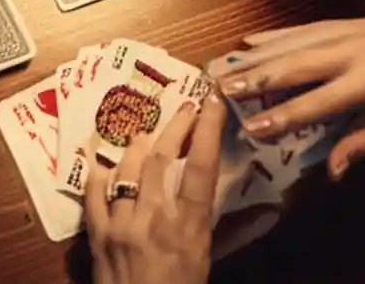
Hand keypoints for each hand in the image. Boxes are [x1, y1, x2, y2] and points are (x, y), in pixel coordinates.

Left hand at [85, 94, 225, 283]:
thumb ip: (236, 232)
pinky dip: (100, 170)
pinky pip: (94, 191)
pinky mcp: (96, 234)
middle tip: (186, 104)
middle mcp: (154, 219)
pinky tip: (105, 157)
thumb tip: (270, 209)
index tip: (211, 100)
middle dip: (176, 125)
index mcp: (189, 228)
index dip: (207, 129)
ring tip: (150, 130)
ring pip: (128, 168)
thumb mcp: (211, 263)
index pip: (201, 168)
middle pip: (163, 159)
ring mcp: (121, 224)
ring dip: (140, 144)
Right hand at [216, 16, 364, 179]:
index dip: (285, 116)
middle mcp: (352, 52)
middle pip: (297, 66)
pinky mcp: (337, 20)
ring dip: (254, 58)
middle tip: (221, 92)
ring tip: (222, 71)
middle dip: (257, 79)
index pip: (320, 102)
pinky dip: (270, 36)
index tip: (252, 128)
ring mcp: (342, 31)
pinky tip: (245, 43)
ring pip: (291, 44)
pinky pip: (298, 29)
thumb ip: (361, 141)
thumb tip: (333, 174)